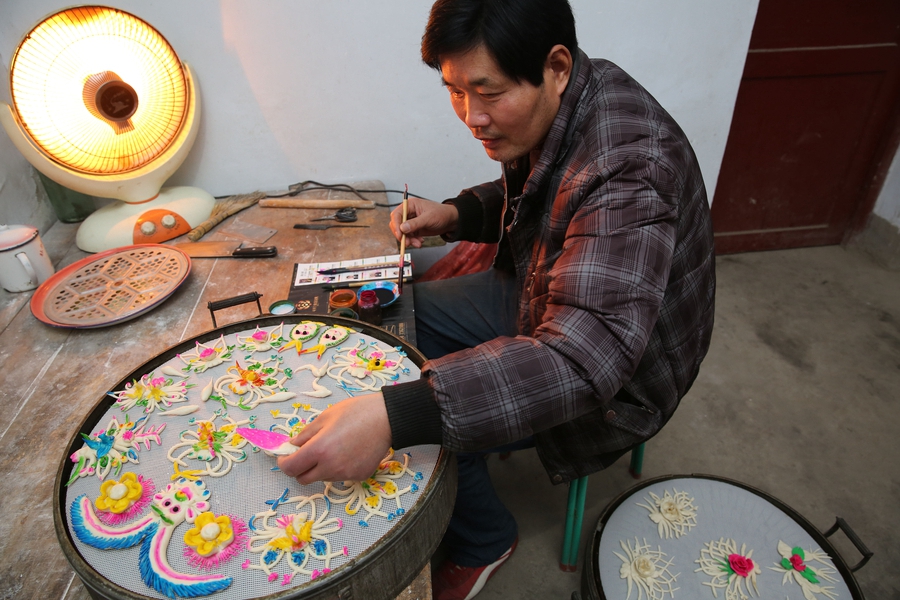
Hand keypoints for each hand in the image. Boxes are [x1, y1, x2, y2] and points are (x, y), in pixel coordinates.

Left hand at [276, 392, 391, 483]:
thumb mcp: (325, 417)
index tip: (286, 456)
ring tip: (334, 448)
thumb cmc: (356, 412)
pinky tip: (349, 452)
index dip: (284, 462)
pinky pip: (341, 476)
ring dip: (320, 467)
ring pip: (323, 477)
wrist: (388, 418)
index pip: (290, 468)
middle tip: (306, 454)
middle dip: (300, 468)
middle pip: (303, 479)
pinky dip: (338, 468)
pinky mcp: (359, 477)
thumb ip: (305, 434)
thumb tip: (292, 446)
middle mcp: (331, 467)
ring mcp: (346, 474)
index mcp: (319, 450)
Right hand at [390, 197, 458, 247]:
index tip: (400, 235)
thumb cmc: (441, 214)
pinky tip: (420, 242)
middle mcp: (408, 213)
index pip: (397, 214)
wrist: (451, 221)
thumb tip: (402, 228)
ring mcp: (411, 221)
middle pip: (397, 224)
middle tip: (407, 242)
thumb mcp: (428, 218)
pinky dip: (413, 241)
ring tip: (417, 244)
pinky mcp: (414, 229)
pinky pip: (409, 236)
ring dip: (408, 239)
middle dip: (401, 235)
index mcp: (410, 205)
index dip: (396, 225)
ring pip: (402, 232)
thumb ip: (415, 223)